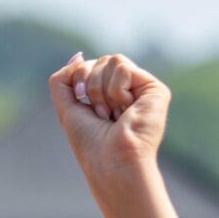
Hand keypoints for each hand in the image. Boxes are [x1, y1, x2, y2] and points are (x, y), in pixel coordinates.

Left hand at [50, 53, 170, 181]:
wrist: (111, 162)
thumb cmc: (90, 144)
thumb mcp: (66, 108)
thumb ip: (63, 80)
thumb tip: (78, 55)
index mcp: (108, 94)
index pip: (88, 66)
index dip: (79, 84)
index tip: (89, 112)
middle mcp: (127, 89)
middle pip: (98, 61)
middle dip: (90, 88)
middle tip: (102, 116)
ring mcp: (142, 89)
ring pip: (110, 60)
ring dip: (102, 92)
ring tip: (114, 115)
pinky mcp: (155, 89)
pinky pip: (122, 66)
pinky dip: (116, 91)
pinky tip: (127, 111)